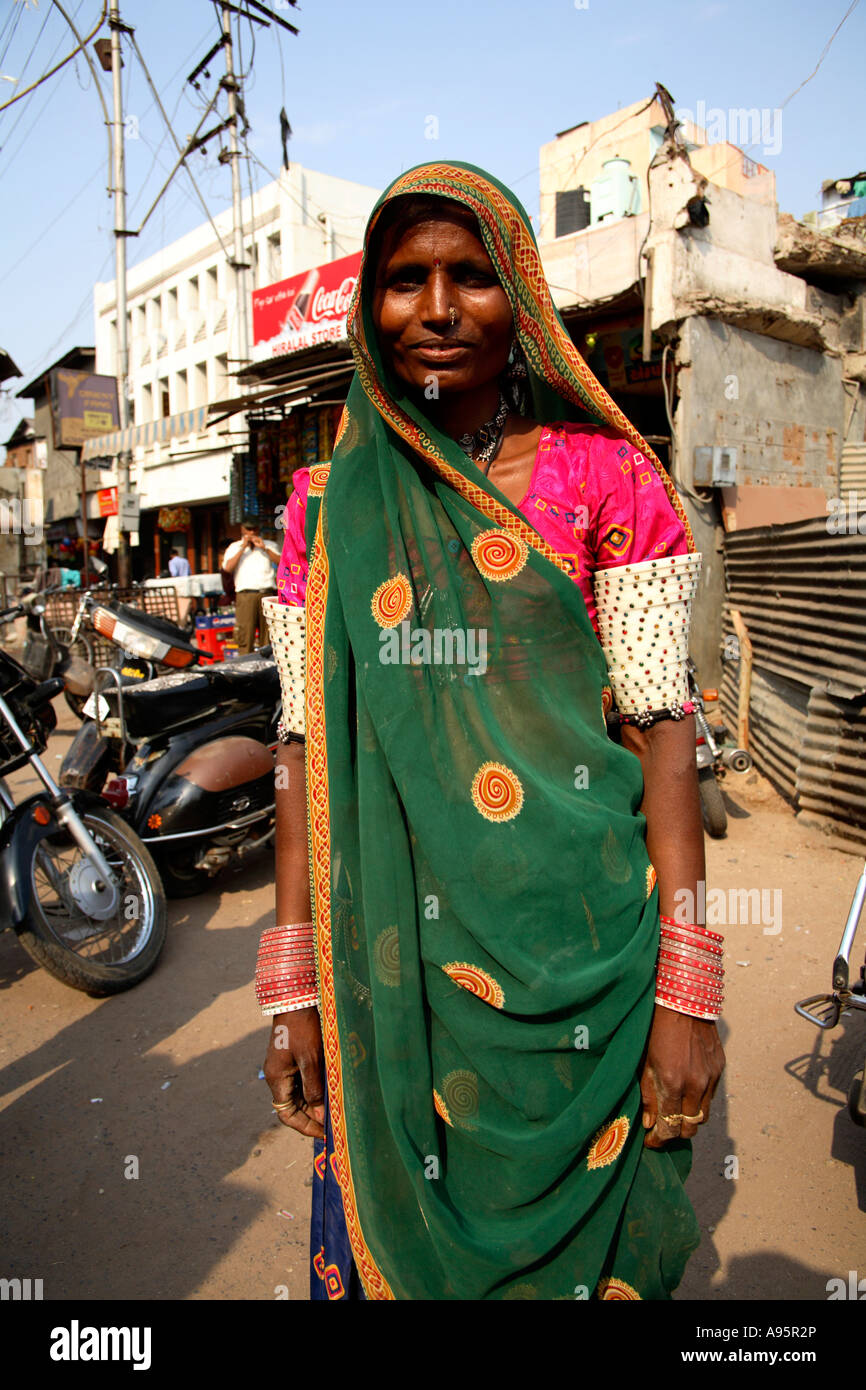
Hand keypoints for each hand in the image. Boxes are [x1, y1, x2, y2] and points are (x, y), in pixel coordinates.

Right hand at [263, 1007, 325, 1138]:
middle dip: (311, 1117)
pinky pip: (301, 1082)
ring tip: (333, 1111)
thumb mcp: (310, 1060)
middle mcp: (277, 1076)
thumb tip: (318, 1116)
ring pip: (298, 1095)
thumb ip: (313, 1089)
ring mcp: (283, 1068)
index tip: (324, 1133)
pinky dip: (313, 1090)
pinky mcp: (291, 1059)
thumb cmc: (303, 1028)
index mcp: (277, 1079)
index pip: (287, 1115)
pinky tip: (328, 1093)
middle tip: (333, 1125)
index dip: (305, 1127)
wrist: (295, 998)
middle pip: (292, 1107)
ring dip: (313, 1105)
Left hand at [640, 1005, 724, 1146]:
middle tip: (662, 1129)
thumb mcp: (645, 1062)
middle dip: (675, 1133)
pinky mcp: (719, 1069)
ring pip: (702, 1116)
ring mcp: (711, 1078)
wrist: (684, 1001)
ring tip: (675, 1112)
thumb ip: (648, 1094)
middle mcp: (695, 1085)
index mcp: (674, 1084)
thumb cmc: (656, 1029)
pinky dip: (699, 1102)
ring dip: (688, 1120)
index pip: (670, 1128)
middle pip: (689, 1129)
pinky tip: (687, 1093)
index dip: (659, 1140)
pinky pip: (711, 1097)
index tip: (651, 1141)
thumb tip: (649, 1122)